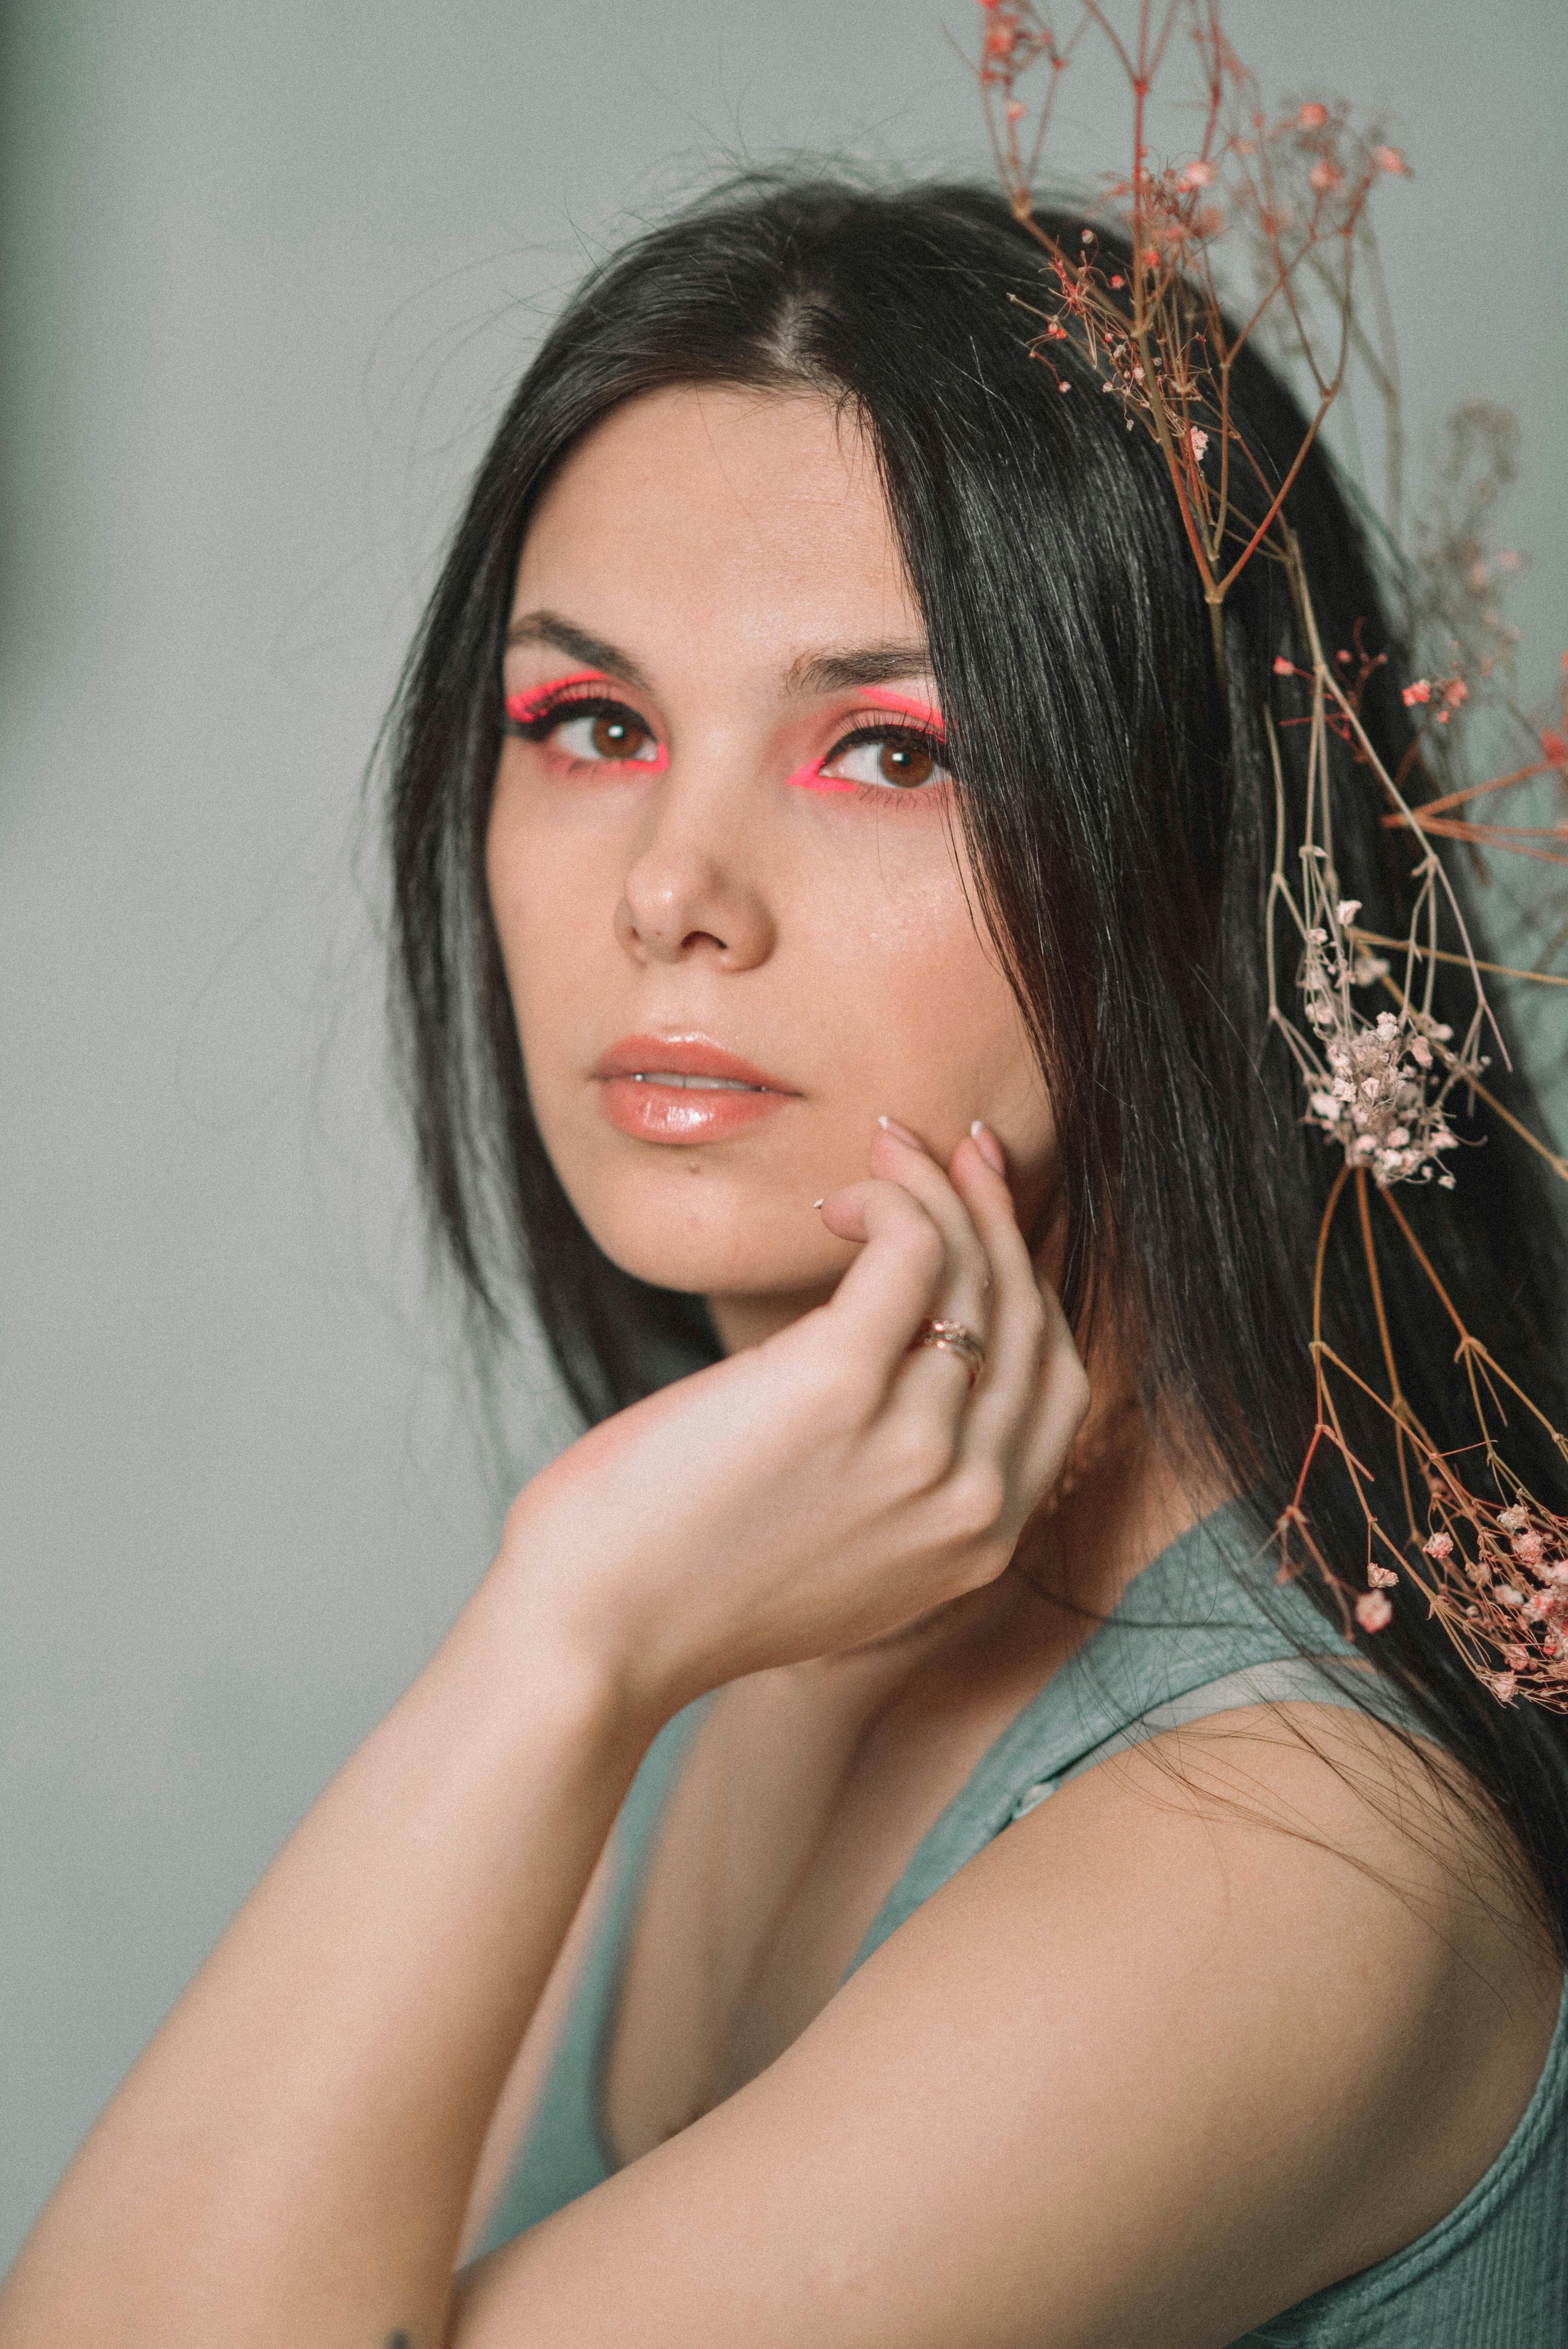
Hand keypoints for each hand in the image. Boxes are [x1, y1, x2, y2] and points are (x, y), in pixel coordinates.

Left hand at [492, 1122, 1089, 1725]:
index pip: (1055, 1388)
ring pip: (971, 1274)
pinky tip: (837, 1200)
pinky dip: (888, 1199)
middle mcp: (969, 1501)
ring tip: (887, 1147)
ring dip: (935, 1190)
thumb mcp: (830, 1556)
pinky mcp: (838, 1385)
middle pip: (1028, 1320)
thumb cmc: (678, 1588)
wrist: (592, 1638)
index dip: (1034, 1289)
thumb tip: (895, 1378)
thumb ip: (891, 1491)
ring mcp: (914, 1445)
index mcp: (978, 1546)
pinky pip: (909, 1252)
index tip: (992, 1222)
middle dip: (1001, 1219)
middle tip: (959, 1151)